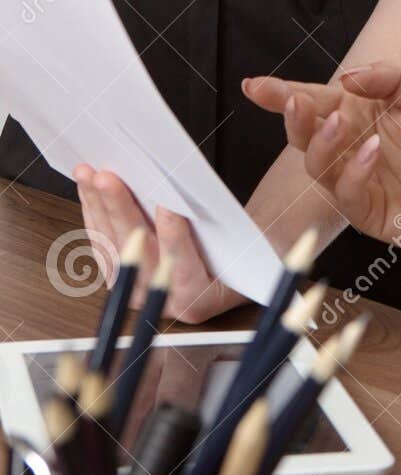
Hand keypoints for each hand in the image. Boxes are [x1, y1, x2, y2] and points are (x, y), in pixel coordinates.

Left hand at [72, 166, 246, 324]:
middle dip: (120, 209)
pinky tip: (89, 190)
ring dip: (99, 205)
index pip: (181, 262)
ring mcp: (135, 290)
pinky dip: (94, 212)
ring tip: (90, 175)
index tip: (166, 202)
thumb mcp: (238, 241)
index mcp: (197, 298)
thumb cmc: (234, 253)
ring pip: (111, 245)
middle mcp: (161, 299)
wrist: (226, 273)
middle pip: (135, 251)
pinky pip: (101, 243)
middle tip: (108, 179)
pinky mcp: (118, 277)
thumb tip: (187, 196)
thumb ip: (218, 226)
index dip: (173, 232)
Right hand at [249, 60, 400, 282]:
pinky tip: (371, 150)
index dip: (282, 93)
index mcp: (362, 115)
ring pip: (318, 166)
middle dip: (293, 118)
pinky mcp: (370, 213)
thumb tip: (348, 77)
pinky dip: (354, 171)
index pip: (317, 101)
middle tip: (295, 102)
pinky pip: (349, 194)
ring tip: (336, 121)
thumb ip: (390, 78)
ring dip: (321, 143)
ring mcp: (359, 182)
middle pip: (307, 134)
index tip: (253, 86)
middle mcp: (353, 148)